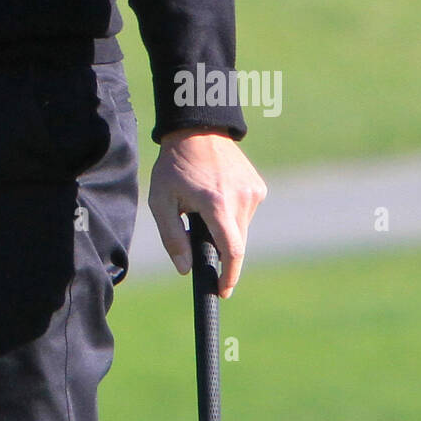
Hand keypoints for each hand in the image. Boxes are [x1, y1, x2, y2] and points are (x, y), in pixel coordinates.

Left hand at [148, 130, 266, 298]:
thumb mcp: (161, 200)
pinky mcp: (258, 186)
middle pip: (236, 244)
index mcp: (217, 203)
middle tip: (200, 240)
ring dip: (225, 230)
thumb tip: (186, 269)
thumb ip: (173, 237)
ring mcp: (253, 191)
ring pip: (241, 229)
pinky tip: (215, 195)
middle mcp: (241, 198)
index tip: (222, 291)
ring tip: (203, 207)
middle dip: (221, 252)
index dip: (229, 277)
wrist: (197, 129)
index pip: (231, 251)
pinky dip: (232, 215)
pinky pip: (245, 213)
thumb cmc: (174, 165)